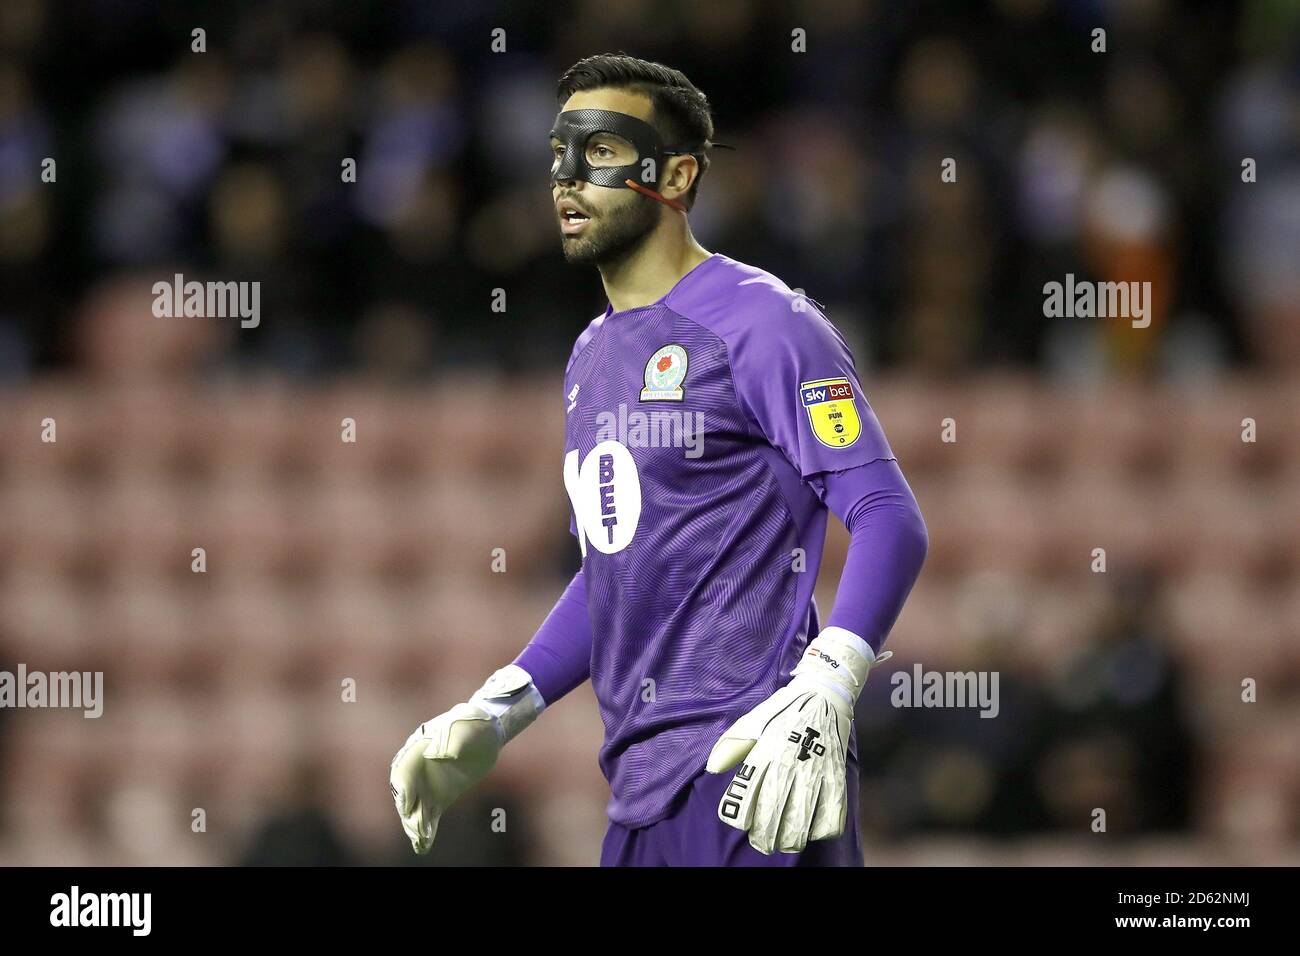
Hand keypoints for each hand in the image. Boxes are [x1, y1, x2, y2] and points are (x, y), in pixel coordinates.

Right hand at [389, 702, 501, 854]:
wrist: (487, 731)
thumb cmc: (473, 725)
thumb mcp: (466, 728)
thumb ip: (452, 740)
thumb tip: (439, 754)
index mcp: (417, 749)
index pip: (402, 772)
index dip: (404, 789)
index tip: (407, 805)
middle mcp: (417, 770)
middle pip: (406, 795)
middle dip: (409, 813)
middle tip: (417, 830)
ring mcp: (427, 784)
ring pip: (416, 809)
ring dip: (416, 826)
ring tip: (420, 842)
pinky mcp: (440, 796)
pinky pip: (430, 816)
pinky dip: (427, 831)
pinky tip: (424, 846)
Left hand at [707, 627, 890, 854]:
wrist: (824, 693)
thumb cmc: (783, 710)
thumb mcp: (753, 721)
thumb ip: (732, 745)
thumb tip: (712, 768)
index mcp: (765, 750)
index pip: (746, 790)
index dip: (740, 813)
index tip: (740, 822)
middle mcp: (788, 763)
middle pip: (773, 811)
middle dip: (765, 835)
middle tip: (763, 843)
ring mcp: (814, 770)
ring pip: (801, 817)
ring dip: (792, 837)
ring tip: (786, 843)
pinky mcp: (836, 774)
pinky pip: (832, 810)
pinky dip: (823, 828)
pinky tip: (814, 830)